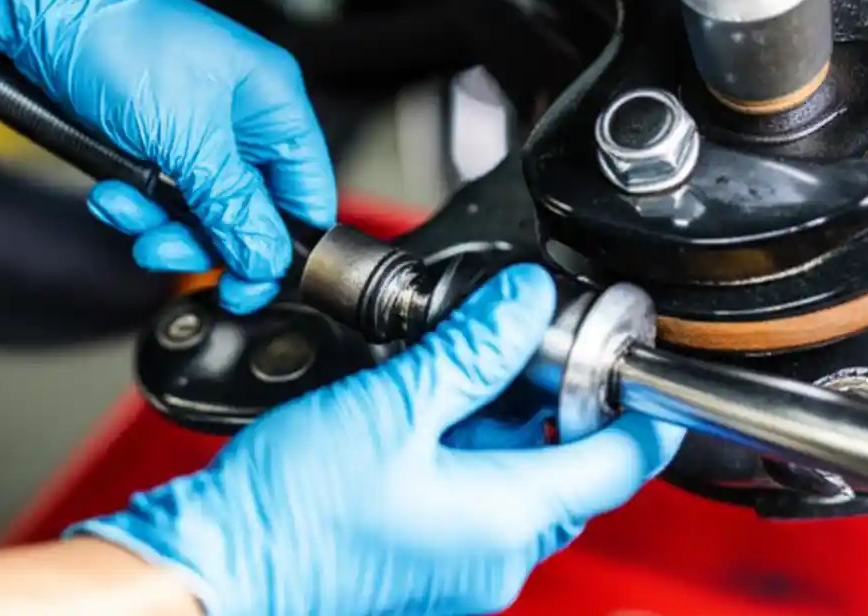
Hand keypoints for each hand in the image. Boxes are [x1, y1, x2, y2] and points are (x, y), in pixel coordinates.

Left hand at [0, 0, 335, 313]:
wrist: (39, 12)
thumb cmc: (120, 39)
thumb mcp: (187, 136)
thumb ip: (232, 204)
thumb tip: (264, 258)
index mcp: (272, 103)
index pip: (306, 192)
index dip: (285, 245)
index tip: (253, 285)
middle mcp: (241, 121)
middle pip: (250, 214)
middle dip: (204, 239)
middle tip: (169, 254)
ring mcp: (196, 134)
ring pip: (199, 215)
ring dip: (159, 226)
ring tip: (125, 209)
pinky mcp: (153, 144)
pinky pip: (158, 200)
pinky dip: (132, 207)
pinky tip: (109, 193)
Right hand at [71, 265, 686, 614]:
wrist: (222, 563)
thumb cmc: (293, 508)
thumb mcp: (391, 405)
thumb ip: (470, 350)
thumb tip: (524, 303)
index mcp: (508, 517)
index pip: (622, 462)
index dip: (645, 408)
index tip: (645, 362)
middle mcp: (497, 554)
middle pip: (573, 468)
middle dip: (568, 401)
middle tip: (547, 342)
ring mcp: (462, 564)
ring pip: (522, 480)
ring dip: (514, 421)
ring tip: (480, 360)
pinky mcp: (426, 559)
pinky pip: (478, 499)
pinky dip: (474, 449)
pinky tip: (435, 406)